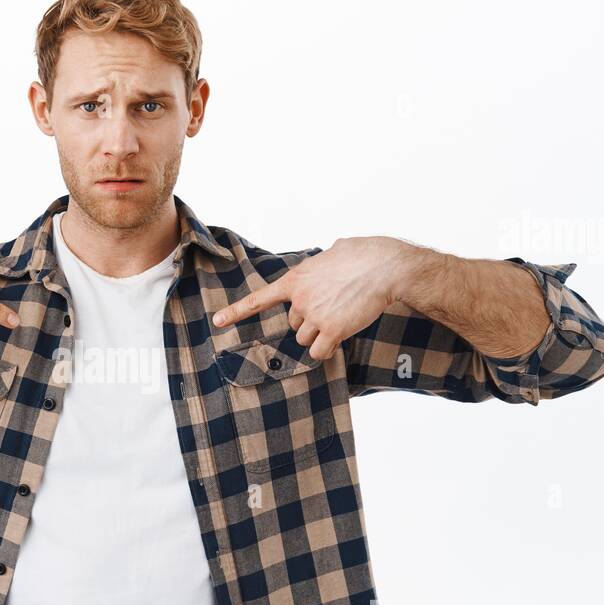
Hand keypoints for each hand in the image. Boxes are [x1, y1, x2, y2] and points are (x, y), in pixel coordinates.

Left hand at [211, 237, 422, 360]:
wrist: (386, 267)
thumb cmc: (365, 255)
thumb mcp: (334, 252)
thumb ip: (320, 264)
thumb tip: (329, 257)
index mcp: (296, 279)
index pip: (259, 299)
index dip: (236, 312)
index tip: (217, 323)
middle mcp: (300, 300)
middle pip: (294, 324)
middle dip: (310, 320)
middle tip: (333, 305)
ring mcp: (314, 316)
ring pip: (305, 339)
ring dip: (320, 334)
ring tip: (341, 315)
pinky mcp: (331, 331)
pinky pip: (319, 352)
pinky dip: (327, 349)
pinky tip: (340, 336)